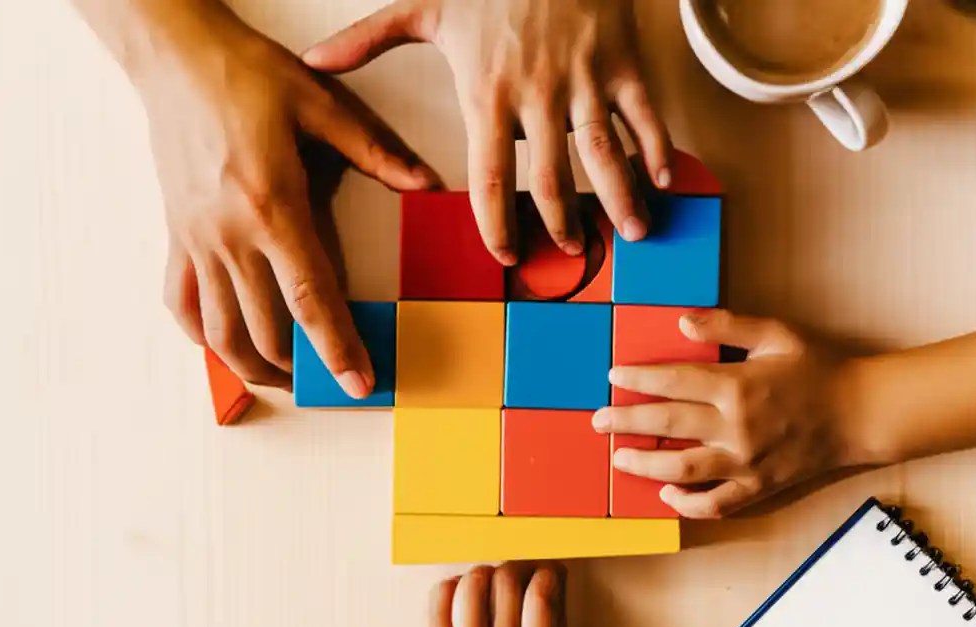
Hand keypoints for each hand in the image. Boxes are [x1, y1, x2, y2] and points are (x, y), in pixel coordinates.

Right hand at [139, 6, 438, 390]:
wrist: (177, 58)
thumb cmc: (248, 77)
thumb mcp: (321, 104)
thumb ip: (376, 152)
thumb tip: (427, 183)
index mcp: (273, 208)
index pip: (311, 300)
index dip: (337, 349)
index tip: (359, 383)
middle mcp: (230, 235)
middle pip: (265, 330)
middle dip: (302, 369)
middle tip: (332, 385)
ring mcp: (196, 240)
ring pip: (218, 330)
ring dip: (252, 365)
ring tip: (286, 378)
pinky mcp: (175, 235)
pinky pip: (180, 302)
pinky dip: (201, 334)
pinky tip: (225, 342)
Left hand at [305, 0, 671, 264]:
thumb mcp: (423, 6)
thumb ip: (368, 40)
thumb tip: (313, 62)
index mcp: (488, 94)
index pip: (488, 178)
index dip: (496, 224)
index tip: (504, 253)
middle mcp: (537, 97)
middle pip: (550, 179)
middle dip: (560, 222)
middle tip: (570, 250)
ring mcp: (584, 81)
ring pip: (602, 154)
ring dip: (618, 198)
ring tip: (632, 233)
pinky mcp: (621, 63)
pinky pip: (643, 115)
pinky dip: (656, 149)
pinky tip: (663, 181)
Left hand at [591, 310, 871, 518]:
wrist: (862, 412)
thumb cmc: (819, 368)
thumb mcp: (776, 334)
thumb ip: (727, 326)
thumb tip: (683, 322)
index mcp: (737, 386)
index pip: (672, 382)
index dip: (638, 379)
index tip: (613, 377)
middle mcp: (736, 428)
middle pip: (667, 426)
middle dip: (626, 422)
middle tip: (598, 421)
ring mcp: (746, 462)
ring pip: (682, 470)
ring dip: (644, 465)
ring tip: (619, 459)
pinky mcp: (759, 486)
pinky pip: (716, 504)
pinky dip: (688, 504)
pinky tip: (666, 495)